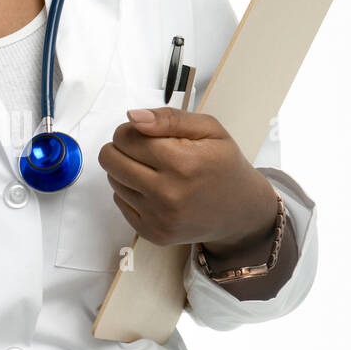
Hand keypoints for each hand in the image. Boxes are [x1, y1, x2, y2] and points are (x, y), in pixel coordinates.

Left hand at [97, 107, 277, 250]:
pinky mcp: (152, 233)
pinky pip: (120, 201)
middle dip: (122, 147)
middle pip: (110, 159)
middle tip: (146, 150)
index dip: (132, 129)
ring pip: (113, 180)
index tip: (147, 134)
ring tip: (156, 170)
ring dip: (127, 170)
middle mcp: (168, 194)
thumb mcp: (210, 130)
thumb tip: (133, 117)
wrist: (240, 211)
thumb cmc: (224, 166)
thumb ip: (170, 118)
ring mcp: (158, 217)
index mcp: (183, 163)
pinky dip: (132, 192)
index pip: (125, 136)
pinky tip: (156, 190)